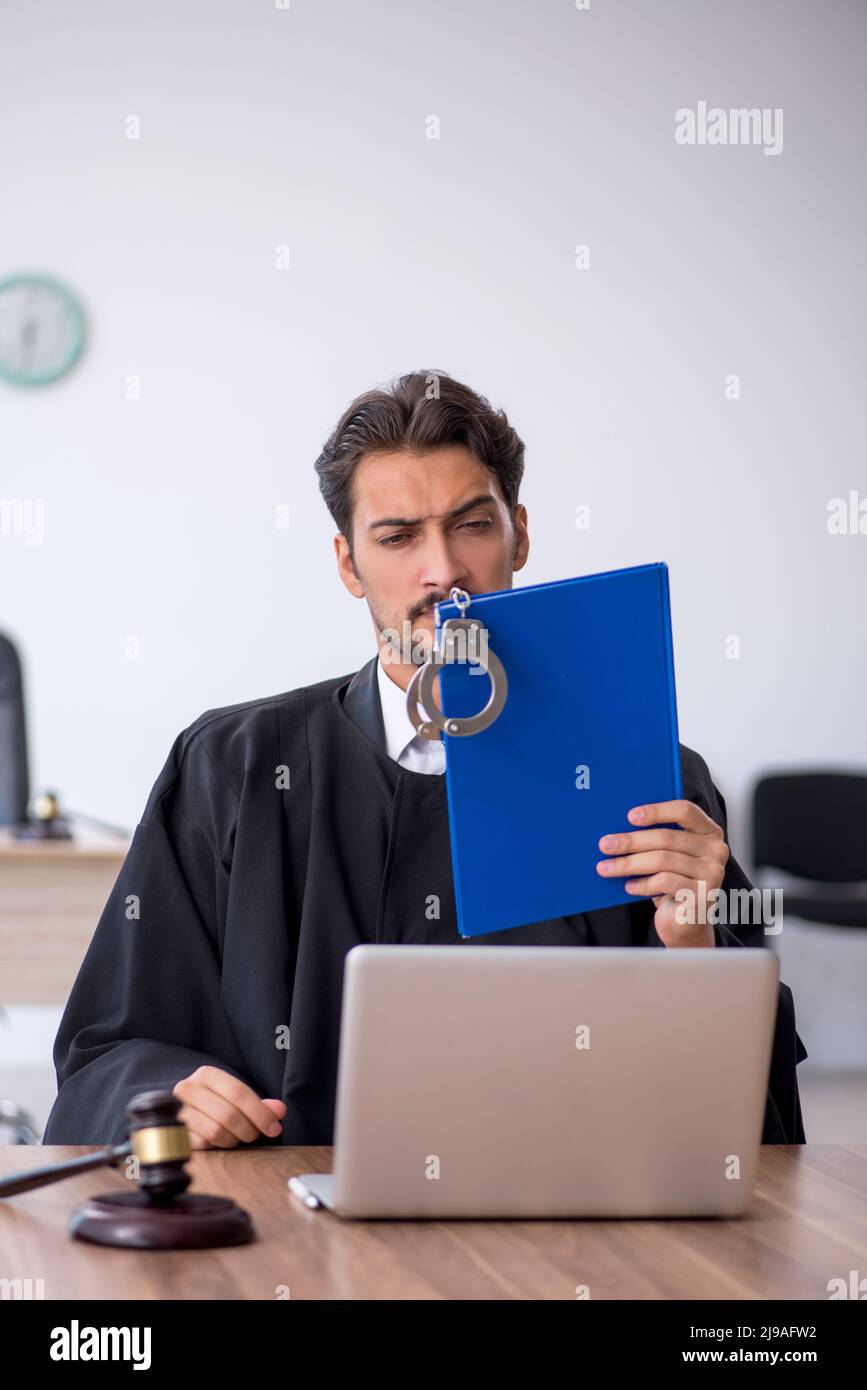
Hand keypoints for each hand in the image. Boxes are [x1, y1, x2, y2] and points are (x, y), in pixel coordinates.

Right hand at [173, 1066, 286, 1149]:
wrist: (182, 1110)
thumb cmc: (215, 1102)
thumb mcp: (236, 1097)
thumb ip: (259, 1104)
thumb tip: (279, 1110)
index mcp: (207, 1074)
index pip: (239, 1092)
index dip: (260, 1113)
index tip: (274, 1128)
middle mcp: (188, 1089)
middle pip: (229, 1114)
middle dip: (248, 1130)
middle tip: (254, 1135)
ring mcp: (179, 1111)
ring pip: (216, 1131)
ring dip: (233, 1140)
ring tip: (235, 1138)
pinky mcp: (174, 1132)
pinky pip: (203, 1144)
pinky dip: (216, 1146)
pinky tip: (218, 1141)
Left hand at [596, 799, 729, 947]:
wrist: (685, 920)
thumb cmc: (672, 881)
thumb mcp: (666, 855)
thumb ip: (654, 838)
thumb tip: (618, 828)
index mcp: (708, 831)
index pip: (684, 811)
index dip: (657, 811)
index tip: (629, 816)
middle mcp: (716, 849)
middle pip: (667, 838)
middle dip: (631, 841)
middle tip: (605, 845)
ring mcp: (713, 873)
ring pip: (663, 860)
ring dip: (629, 864)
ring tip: (606, 868)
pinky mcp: (704, 895)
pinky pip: (666, 882)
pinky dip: (643, 883)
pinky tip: (628, 887)